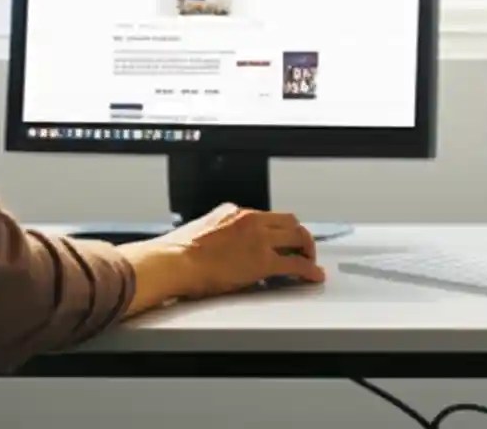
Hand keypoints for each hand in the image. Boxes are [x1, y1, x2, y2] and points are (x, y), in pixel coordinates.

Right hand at [118, 204, 324, 316]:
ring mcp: (259, 240)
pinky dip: (309, 269)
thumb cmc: (177, 253)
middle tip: (303, 247)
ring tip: (310, 260)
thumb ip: (216, 234)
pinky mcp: (263, 261)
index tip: (280, 238)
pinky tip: (313, 275)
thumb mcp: (199, 231)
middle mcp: (250, 220)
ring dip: (307, 249)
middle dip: (298, 234)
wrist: (172, 262)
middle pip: (288, 221)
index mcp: (233, 211)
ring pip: (297, 237)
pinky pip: (296, 264)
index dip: (277, 229)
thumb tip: (219, 246)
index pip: (265, 216)